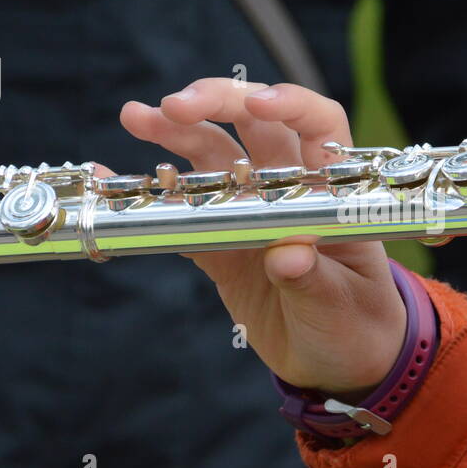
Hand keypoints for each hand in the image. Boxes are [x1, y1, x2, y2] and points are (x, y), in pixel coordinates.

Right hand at [118, 79, 405, 397]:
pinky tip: (111, 178)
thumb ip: (313, 280)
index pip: (320, 125)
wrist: (335, 363)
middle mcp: (288, 188)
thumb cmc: (356, 326)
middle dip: (215, 104)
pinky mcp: (218, 243)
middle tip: (173, 106)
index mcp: (332, 192)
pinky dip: (148, 194)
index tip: (259, 104)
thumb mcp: (340, 307)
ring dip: (175, 132)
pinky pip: (180, 212)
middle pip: (253, 125)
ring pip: (211, 156)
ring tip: (136, 118)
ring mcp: (249, 212)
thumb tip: (288, 254)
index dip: (292, 104)